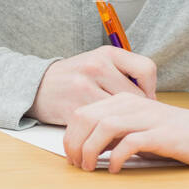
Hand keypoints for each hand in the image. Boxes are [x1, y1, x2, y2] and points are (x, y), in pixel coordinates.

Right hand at [27, 45, 156, 124]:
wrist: (37, 86)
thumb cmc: (74, 77)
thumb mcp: (98, 62)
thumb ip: (123, 73)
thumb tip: (151, 98)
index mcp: (107, 53)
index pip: (146, 69)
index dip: (150, 88)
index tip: (144, 99)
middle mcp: (97, 66)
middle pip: (136, 95)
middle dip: (138, 111)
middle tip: (134, 120)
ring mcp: (84, 87)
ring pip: (121, 113)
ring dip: (124, 125)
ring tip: (122, 129)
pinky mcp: (74, 109)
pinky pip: (102, 126)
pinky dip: (108, 134)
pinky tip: (105, 134)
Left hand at [62, 94, 188, 171]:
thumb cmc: (173, 135)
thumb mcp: (138, 130)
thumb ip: (114, 135)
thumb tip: (86, 150)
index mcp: (123, 101)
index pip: (82, 113)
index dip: (70, 137)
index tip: (71, 158)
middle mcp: (133, 104)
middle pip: (87, 118)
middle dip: (75, 144)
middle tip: (78, 165)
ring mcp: (148, 117)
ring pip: (105, 127)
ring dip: (91, 150)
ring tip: (91, 168)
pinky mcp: (163, 134)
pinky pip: (131, 142)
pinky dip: (117, 157)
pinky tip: (116, 169)